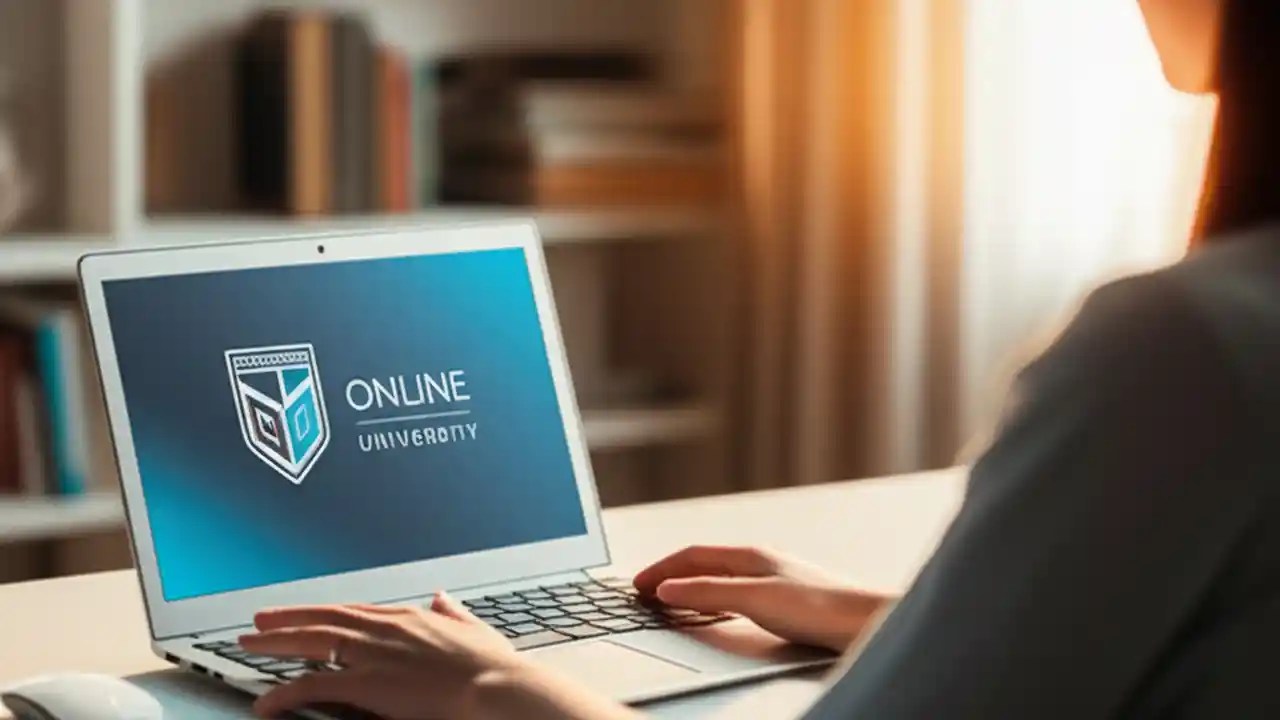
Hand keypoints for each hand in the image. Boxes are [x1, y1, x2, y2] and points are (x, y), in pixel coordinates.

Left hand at [240, 592, 525, 717]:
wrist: (495, 688)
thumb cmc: (492, 668)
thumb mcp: (476, 630)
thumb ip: (454, 614)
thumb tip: (444, 598)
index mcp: (409, 617)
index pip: (355, 610)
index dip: (325, 611)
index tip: (305, 612)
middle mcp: (385, 628)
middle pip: (324, 618)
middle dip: (288, 618)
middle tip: (258, 620)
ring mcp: (373, 654)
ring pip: (310, 642)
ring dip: (275, 642)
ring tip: (248, 644)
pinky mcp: (366, 683)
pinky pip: (313, 685)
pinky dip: (285, 692)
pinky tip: (266, 702)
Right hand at [634, 545, 888, 652]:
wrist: (865, 622)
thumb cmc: (819, 607)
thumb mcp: (755, 598)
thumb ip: (709, 593)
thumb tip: (667, 589)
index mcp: (750, 555)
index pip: (692, 555)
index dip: (661, 569)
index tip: (637, 584)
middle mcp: (761, 562)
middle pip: (704, 564)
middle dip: (671, 575)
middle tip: (645, 590)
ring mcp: (774, 579)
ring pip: (720, 578)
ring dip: (690, 587)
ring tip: (671, 600)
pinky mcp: (786, 599)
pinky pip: (735, 593)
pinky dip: (712, 599)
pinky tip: (717, 612)